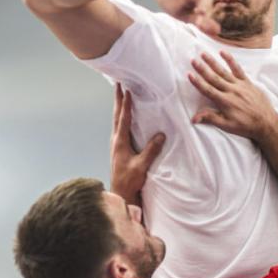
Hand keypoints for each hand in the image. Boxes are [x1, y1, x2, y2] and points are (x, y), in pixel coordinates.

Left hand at [109, 85, 164, 204]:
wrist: (120, 194)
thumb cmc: (129, 181)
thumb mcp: (142, 166)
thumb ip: (151, 150)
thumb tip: (161, 134)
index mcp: (120, 142)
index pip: (123, 119)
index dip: (126, 104)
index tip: (127, 89)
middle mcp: (116, 140)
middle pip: (117, 115)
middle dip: (118, 99)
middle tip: (118, 83)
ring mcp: (117, 144)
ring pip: (118, 121)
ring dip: (120, 107)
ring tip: (121, 94)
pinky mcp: (120, 148)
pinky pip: (121, 128)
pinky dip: (123, 118)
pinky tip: (127, 117)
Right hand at [186, 51, 277, 141]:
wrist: (266, 123)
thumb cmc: (246, 126)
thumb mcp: (227, 126)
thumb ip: (211, 119)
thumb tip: (194, 118)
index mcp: (225, 102)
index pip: (208, 90)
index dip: (198, 82)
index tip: (189, 74)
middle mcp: (231, 91)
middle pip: (214, 78)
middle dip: (202, 69)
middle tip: (193, 60)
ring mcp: (240, 85)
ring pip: (223, 71)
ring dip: (213, 62)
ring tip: (204, 54)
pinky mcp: (247, 82)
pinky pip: (238, 69)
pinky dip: (230, 60)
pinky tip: (223, 52)